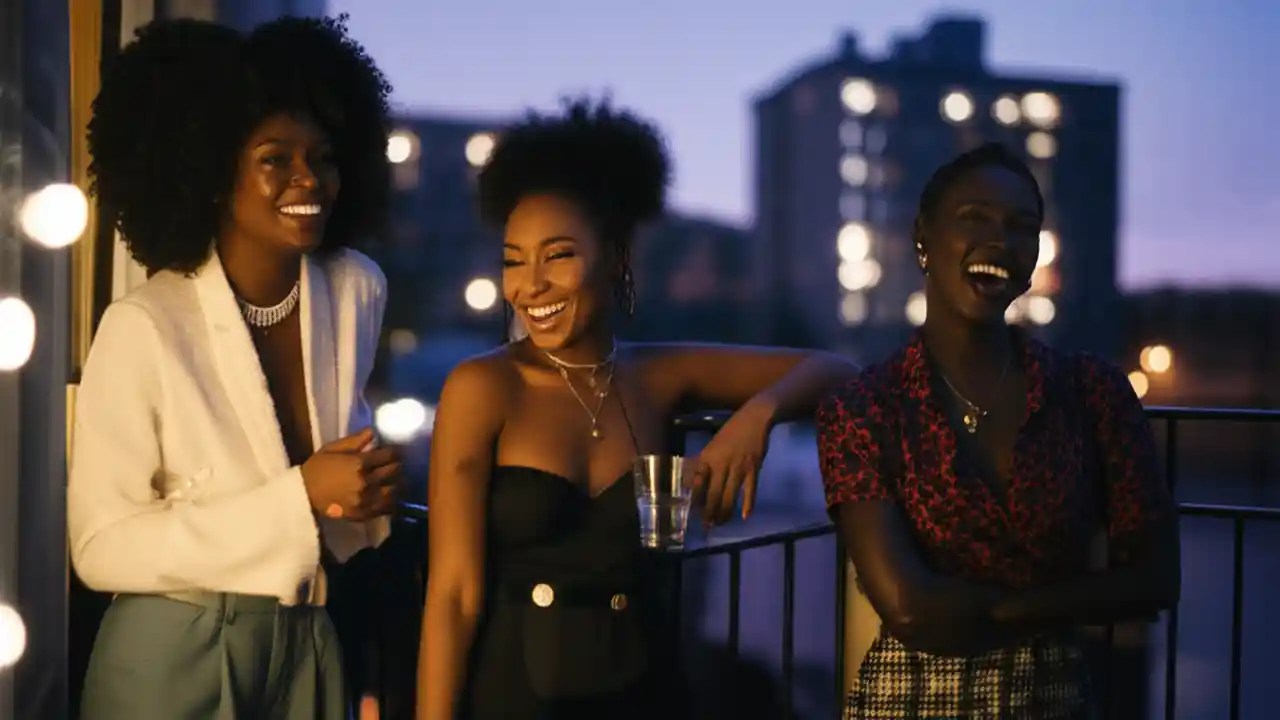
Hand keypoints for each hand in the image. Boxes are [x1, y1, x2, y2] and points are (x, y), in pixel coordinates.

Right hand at [301, 428, 404, 520]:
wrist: (302, 493)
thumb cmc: (317, 468)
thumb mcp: (332, 449)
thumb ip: (355, 440)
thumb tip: (373, 431)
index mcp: (359, 463)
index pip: (388, 455)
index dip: (393, 452)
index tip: (393, 452)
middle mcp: (365, 481)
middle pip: (393, 471)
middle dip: (397, 465)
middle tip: (396, 464)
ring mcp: (365, 499)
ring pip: (393, 490)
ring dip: (397, 484)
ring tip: (396, 480)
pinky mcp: (363, 513)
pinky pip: (385, 508)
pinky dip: (392, 502)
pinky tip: (391, 497)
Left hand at [688, 400, 774, 525]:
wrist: (754, 418)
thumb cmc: (731, 432)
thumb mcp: (712, 445)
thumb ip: (702, 462)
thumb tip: (690, 479)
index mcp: (708, 457)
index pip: (697, 481)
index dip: (694, 498)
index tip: (690, 511)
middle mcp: (721, 464)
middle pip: (713, 494)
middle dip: (709, 513)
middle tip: (706, 526)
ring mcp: (738, 467)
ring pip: (730, 496)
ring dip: (725, 513)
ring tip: (721, 523)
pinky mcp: (753, 469)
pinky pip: (750, 490)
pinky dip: (749, 504)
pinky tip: (746, 516)